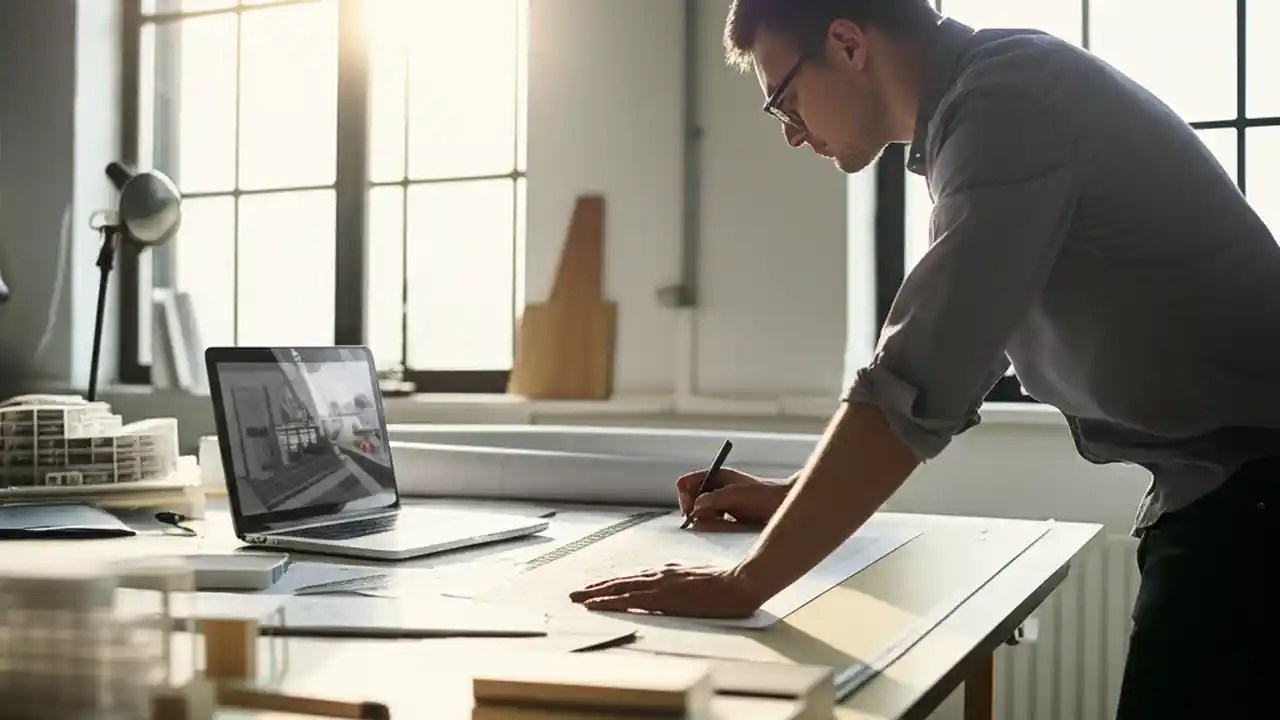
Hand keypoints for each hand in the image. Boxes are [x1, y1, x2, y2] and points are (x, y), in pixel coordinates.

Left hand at [568, 563, 760, 617]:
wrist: (739, 583)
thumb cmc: (727, 583)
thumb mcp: (700, 577)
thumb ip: (683, 580)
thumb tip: (672, 583)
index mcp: (669, 572)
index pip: (634, 577)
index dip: (614, 582)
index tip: (598, 586)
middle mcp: (659, 575)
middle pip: (622, 580)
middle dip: (598, 587)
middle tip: (577, 592)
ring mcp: (659, 585)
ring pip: (619, 588)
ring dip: (596, 593)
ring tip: (578, 598)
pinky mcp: (661, 597)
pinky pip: (628, 599)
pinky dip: (608, 601)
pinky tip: (595, 604)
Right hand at [676, 468, 789, 529]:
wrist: (785, 507)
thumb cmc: (763, 497)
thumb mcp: (736, 495)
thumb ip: (712, 499)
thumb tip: (695, 509)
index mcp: (716, 476)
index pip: (686, 483)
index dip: (684, 496)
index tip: (690, 510)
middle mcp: (716, 488)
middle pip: (689, 499)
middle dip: (692, 510)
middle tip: (702, 520)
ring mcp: (721, 503)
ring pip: (699, 513)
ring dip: (704, 520)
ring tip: (719, 522)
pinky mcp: (727, 517)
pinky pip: (710, 523)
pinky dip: (713, 526)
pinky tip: (726, 526)